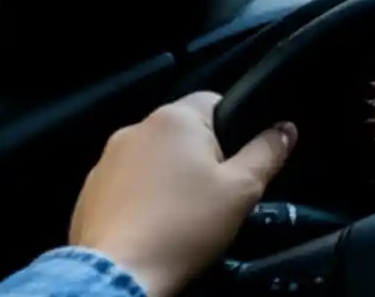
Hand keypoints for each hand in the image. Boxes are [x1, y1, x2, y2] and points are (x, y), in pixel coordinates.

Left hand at [69, 92, 296, 296]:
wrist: (120, 274)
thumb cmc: (184, 227)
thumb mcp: (242, 189)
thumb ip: (267, 152)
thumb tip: (285, 129)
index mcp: (175, 119)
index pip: (215, 101)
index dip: (234, 130)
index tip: (238, 163)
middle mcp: (136, 129)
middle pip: (183, 134)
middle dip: (201, 158)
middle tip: (216, 195)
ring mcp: (107, 160)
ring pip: (154, 159)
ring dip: (169, 178)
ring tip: (183, 216)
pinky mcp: (90, 191)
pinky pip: (127, 184)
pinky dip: (142, 199)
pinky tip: (154, 226)